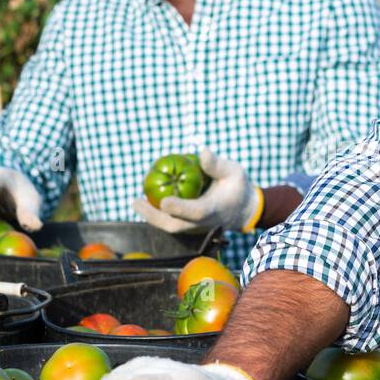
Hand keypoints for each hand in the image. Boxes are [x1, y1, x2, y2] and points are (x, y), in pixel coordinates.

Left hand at [133, 149, 262, 234]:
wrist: (243, 208)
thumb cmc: (237, 186)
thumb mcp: (233, 171)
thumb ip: (217, 165)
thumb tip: (202, 151)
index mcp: (215, 209)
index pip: (196, 212)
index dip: (180, 208)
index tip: (164, 201)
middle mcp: (204, 223)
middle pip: (176, 225)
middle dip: (154, 216)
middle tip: (136, 202)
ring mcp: (196, 228)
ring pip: (171, 227)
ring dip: (151, 216)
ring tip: (136, 202)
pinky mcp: (190, 227)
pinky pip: (171, 223)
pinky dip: (157, 215)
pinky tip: (146, 201)